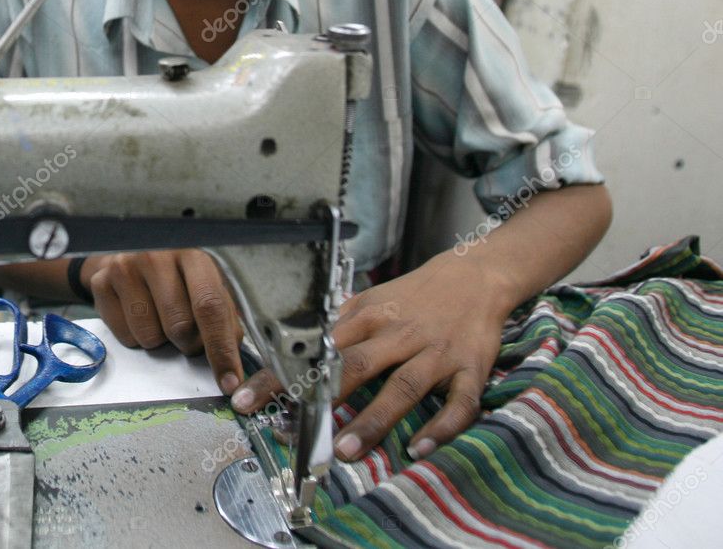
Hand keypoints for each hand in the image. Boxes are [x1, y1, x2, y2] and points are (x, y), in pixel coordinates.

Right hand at [81, 249, 244, 395]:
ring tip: (160, 317)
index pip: (209, 306)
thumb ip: (223, 317)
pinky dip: (137, 338)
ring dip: (161, 341)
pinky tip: (138, 314)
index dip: (221, 349)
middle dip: (189, 344)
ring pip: (151, 337)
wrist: (131, 253)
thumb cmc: (176, 275)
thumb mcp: (206, 284)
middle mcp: (157, 255)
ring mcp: (125, 267)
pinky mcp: (101, 283)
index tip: (229, 383)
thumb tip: (232, 361)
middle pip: (180, 328)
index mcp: (192, 254)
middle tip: (186, 332)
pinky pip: (126, 338)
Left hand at [231, 252, 510, 460]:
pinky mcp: (469, 369)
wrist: (477, 275)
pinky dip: (441, 427)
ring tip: (346, 450)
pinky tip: (420, 449)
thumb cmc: (417, 293)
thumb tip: (292, 338)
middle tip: (291, 430)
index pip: (318, 346)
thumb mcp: (374, 298)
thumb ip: (338, 323)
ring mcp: (435, 353)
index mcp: (370, 316)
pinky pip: (458, 402)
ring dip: (374, 419)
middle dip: (322, 397)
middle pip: (356, 365)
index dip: (282, 372)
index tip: (248, 398)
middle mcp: (399, 334)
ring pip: (402, 386)